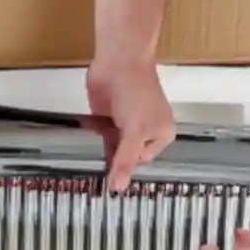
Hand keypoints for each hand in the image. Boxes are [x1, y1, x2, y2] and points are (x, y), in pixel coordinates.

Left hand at [85, 60, 174, 191]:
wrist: (117, 62)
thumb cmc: (136, 90)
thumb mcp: (134, 131)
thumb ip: (124, 160)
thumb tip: (118, 187)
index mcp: (161, 136)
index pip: (141, 162)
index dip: (127, 167)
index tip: (110, 179)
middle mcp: (145, 132)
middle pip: (127, 156)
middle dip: (114, 161)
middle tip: (98, 176)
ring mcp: (125, 125)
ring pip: (112, 148)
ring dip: (102, 152)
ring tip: (91, 163)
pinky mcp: (108, 118)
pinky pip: (100, 137)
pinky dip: (94, 140)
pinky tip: (88, 145)